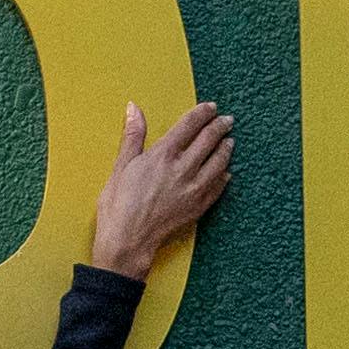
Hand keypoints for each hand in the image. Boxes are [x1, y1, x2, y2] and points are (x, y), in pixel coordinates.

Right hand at [92, 95, 237, 276]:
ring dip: (226, 148)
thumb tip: (133, 108)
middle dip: (220, 126)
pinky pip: (218, 187)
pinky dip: (224, 176)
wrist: (128, 241)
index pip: (189, 125)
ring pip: (219, 161)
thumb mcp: (121, 166)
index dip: (202, 113)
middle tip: (226, 120)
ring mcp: (194, 188)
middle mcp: (183, 168)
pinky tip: (226, 172)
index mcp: (163, 154)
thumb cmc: (118, 205)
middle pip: (209, 139)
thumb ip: (132, 135)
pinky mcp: (198, 206)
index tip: (210, 107)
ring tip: (229, 141)